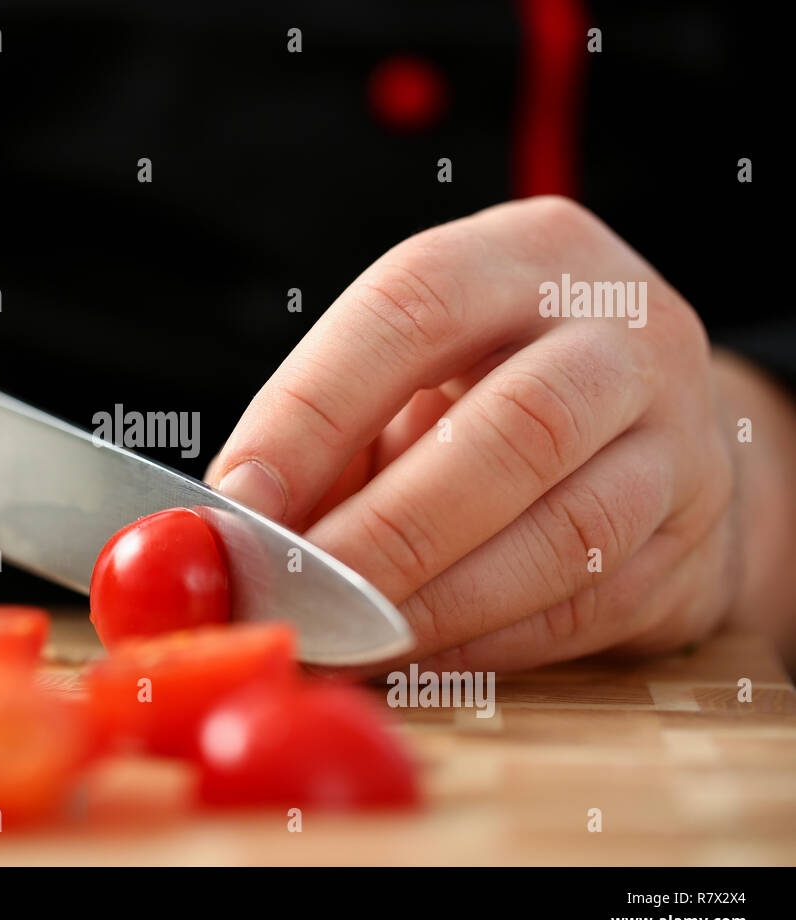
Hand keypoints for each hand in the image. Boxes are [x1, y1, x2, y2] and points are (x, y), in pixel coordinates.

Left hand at [208, 196, 795, 671]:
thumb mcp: (413, 375)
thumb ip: (330, 437)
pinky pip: (587, 606)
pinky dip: (482, 641)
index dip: (316, 410)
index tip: (241, 499)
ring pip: (569, 530)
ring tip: (339, 638)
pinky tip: (407, 654)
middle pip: (517, 428)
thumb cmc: (486, 392)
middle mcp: (623, 332)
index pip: (413, 308)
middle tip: (294, 592)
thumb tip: (237, 523)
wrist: (646, 429)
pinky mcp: (692, 541)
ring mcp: (678, 439)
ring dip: (435, 601)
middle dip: (387, 528)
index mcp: (526, 257)